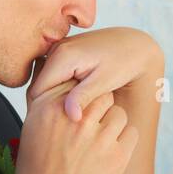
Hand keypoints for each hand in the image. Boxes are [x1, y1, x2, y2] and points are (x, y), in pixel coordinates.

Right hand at [13, 73, 138, 173]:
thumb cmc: (37, 168)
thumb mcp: (31, 128)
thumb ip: (49, 103)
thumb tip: (68, 85)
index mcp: (52, 108)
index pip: (79, 85)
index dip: (83, 96)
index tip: (83, 108)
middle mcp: (77, 118)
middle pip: (102, 95)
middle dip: (99, 107)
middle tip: (94, 124)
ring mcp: (99, 137)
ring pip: (118, 113)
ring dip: (112, 124)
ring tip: (101, 140)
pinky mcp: (117, 156)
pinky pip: (132, 133)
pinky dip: (124, 140)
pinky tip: (112, 150)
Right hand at [28, 28, 162, 121]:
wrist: (133, 44)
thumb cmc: (123, 63)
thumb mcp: (104, 82)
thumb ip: (85, 96)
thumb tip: (71, 116)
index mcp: (63, 56)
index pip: (38, 91)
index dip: (43, 112)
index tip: (57, 129)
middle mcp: (56, 49)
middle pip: (40, 88)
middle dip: (48, 107)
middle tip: (65, 127)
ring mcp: (58, 50)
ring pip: (46, 84)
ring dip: (54, 101)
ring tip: (73, 116)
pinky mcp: (63, 54)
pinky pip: (55, 78)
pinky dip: (61, 92)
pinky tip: (77, 103)